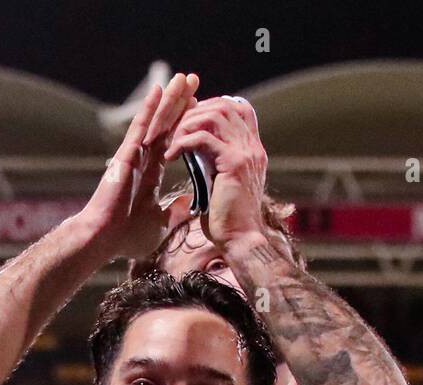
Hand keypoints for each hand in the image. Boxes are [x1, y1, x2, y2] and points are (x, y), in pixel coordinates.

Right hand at [77, 72, 198, 260]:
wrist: (104, 240)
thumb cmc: (126, 237)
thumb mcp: (161, 223)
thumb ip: (175, 210)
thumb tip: (192, 204)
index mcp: (150, 174)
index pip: (172, 141)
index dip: (185, 123)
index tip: (200, 106)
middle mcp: (143, 159)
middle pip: (166, 124)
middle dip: (181, 102)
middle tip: (195, 81)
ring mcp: (134, 155)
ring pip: (157, 120)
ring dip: (171, 98)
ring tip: (184, 77)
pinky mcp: (127, 155)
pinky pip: (140, 126)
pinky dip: (150, 107)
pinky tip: (160, 88)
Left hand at [164, 95, 267, 250]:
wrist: (240, 241)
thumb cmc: (227, 219)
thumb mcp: (222, 182)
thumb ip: (216, 162)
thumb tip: (197, 148)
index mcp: (252, 149)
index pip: (237, 108)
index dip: (211, 107)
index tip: (188, 122)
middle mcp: (252, 146)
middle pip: (224, 105)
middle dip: (194, 112)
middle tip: (173, 129)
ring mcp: (246, 152)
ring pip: (214, 116)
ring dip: (187, 125)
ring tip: (170, 142)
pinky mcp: (234, 163)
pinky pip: (204, 138)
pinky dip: (183, 142)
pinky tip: (171, 156)